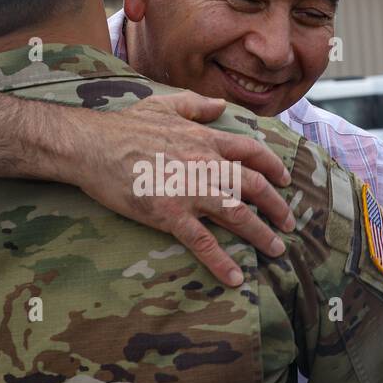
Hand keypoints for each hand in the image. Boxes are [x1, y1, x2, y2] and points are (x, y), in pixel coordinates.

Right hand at [71, 91, 295, 286]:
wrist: (92, 146)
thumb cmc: (124, 125)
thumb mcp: (163, 105)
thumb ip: (195, 104)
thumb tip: (219, 105)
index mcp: (204, 139)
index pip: (251, 152)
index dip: (273, 166)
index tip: (285, 180)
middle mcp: (205, 164)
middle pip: (254, 186)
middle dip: (277, 206)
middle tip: (290, 222)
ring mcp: (189, 190)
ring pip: (238, 214)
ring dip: (262, 234)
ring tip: (276, 249)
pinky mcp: (169, 214)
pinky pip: (203, 242)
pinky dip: (222, 261)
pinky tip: (236, 278)